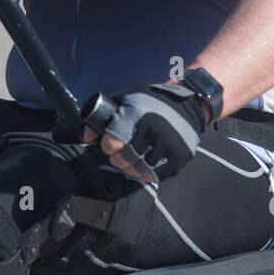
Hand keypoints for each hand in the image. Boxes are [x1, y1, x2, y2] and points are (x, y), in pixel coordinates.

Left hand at [81, 83, 208, 185]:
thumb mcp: (127, 99)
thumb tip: (85, 137)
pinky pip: (157, 175)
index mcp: (138, 113)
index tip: (109, 145)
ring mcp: (168, 144)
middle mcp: (154, 128)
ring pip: (140, 169)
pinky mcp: (179, 156)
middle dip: (118, 159)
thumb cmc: (152, 102)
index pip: (112, 141)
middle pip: (125, 158)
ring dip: (132, 169)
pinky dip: (148, 174)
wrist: (188, 104)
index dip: (107, 146)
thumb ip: (104, 114)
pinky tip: (146, 165)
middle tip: (120, 155)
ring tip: (132, 161)